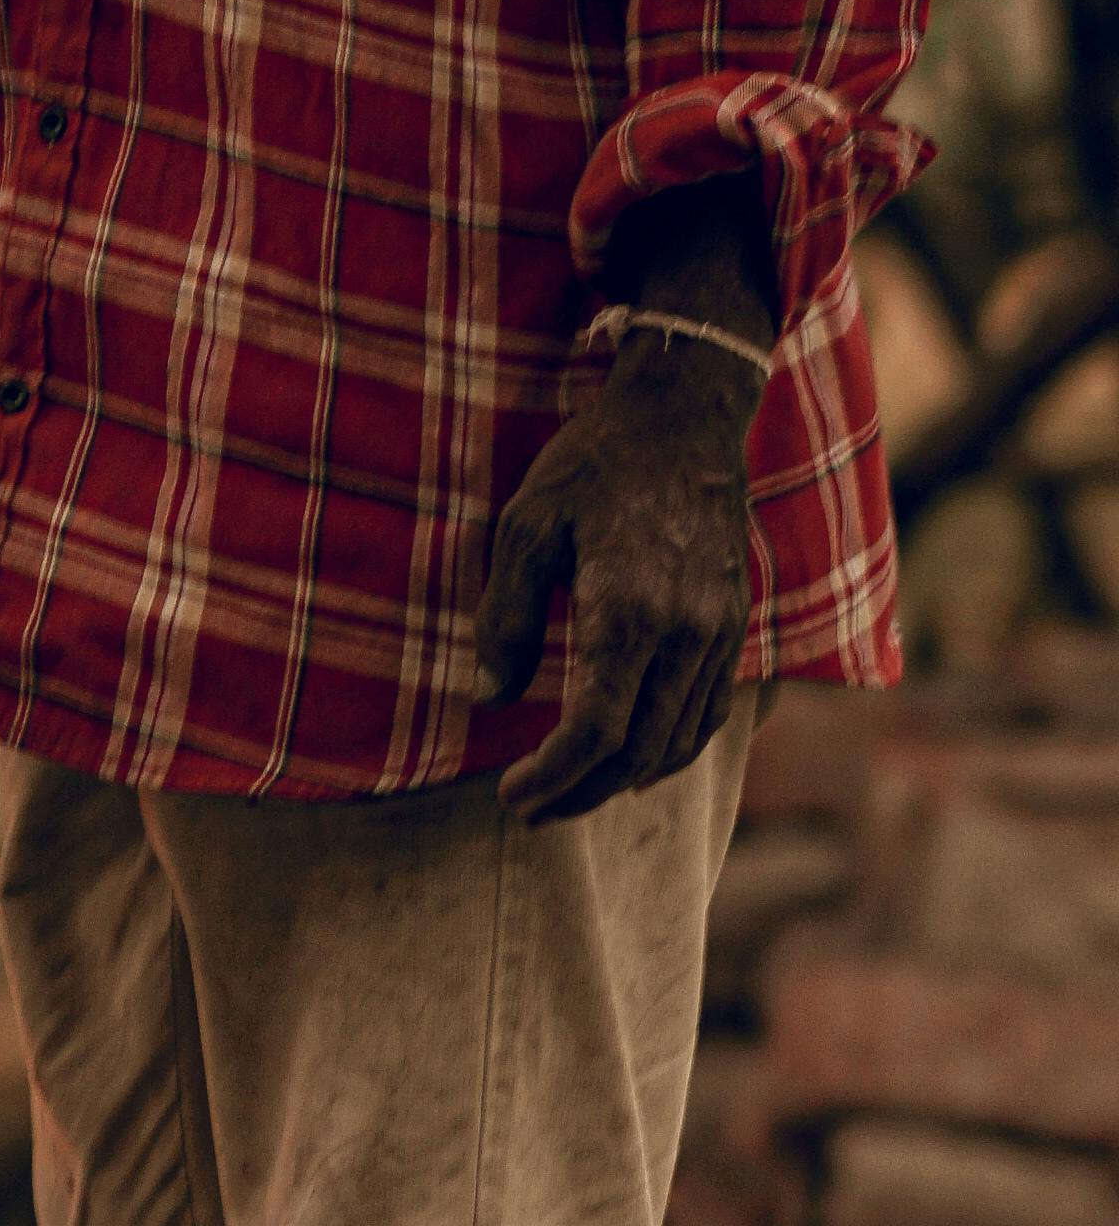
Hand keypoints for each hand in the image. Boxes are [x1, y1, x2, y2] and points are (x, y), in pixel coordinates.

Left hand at [475, 331, 758, 825]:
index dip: (552, 777)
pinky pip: (707, 713)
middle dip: (579, 793)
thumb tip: (489, 698)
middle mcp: (687, 632)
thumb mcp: (524, 528)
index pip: (597, 731)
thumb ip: (505, 619)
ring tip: (568, 792)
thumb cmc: (592, 465)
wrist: (683, 417)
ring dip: (621, 780)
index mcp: (630, 610)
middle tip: (528, 808)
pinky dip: (668, 750)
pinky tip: (630, 761)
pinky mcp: (734, 626)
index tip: (510, 795)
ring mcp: (720, 632)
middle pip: (637, 752)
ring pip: (677, 742)